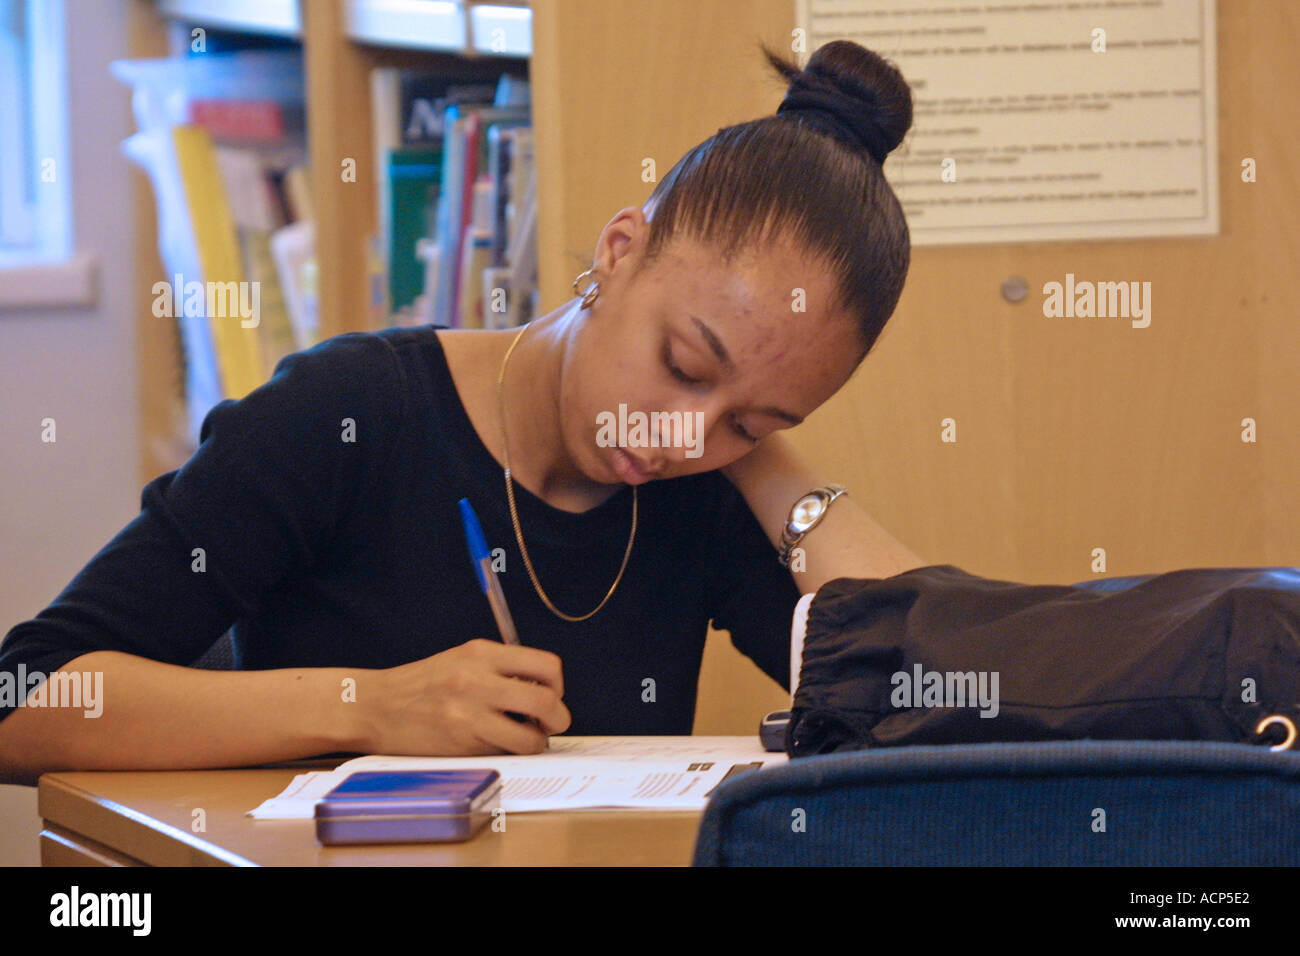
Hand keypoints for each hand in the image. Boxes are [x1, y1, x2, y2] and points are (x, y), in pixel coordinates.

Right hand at [369, 639, 569, 754]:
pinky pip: (504, 751)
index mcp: (482, 653)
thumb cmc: (421, 685)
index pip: (546, 665)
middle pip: (547, 701)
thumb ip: (500, 668)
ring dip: (537, 741)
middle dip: (559, 718)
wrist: (375, 706)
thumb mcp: (462, 660)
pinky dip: (511, 752)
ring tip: (526, 738)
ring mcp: (470, 713)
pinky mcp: (461, 743)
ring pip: (531, 736)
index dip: (557, 684)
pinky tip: (500, 744)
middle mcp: (478, 679)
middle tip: (551, 723)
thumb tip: (543, 688)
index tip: (550, 694)